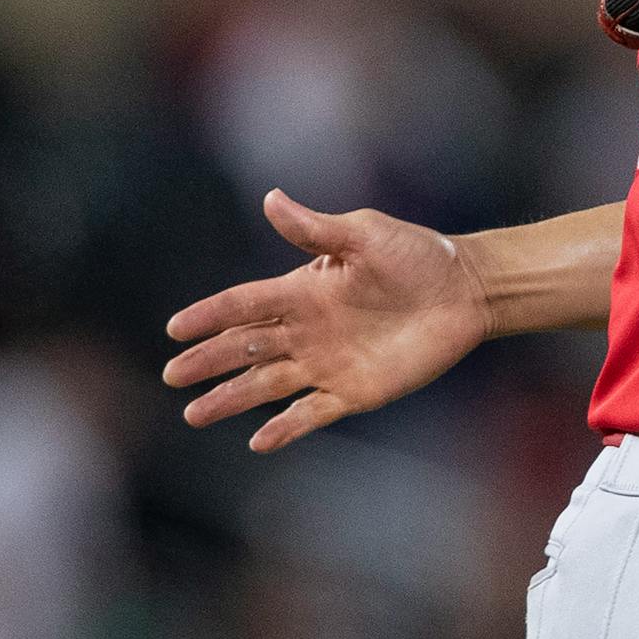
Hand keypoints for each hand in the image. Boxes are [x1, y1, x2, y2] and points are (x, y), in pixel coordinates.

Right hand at [162, 190, 492, 451]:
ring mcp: (327, 362)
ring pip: (267, 385)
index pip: (243, 305)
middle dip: (208, 362)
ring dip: (231, 399)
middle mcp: (307, 330)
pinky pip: (312, 412)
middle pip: (245, 348)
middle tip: (172, 375)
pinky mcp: (355, 390)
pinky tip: (259, 440)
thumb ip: (316, 228)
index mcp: (302, 291)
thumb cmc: (417, 255)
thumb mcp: (365, 234)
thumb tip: (271, 198)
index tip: (175, 328)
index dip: (210, 316)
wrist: (466, 290)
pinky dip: (286, 426)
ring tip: (195, 414)